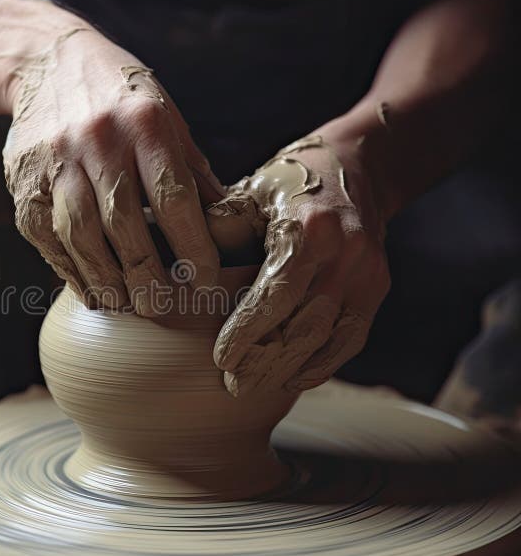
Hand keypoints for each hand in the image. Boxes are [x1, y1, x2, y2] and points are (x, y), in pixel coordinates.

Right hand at [2, 28, 221, 315]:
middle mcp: (98, 140)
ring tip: (126, 306)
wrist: (48, 64)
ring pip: (81, 235)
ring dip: (106, 281)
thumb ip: (194, 172)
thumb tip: (229, 226)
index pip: (174, 198)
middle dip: (148, 278)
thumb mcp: (167, 119)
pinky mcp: (25, 180)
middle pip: (125, 225)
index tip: (206, 283)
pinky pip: (48, 236)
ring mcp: (57, 161)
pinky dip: (71, 269)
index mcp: (145, 124)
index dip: (193, 248)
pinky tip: (91, 289)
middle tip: (163, 310)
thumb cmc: (122, 100)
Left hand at [208, 136, 389, 395]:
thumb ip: (220, 230)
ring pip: (328, 339)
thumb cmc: (288, 182)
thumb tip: (178, 267)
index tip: (221, 359)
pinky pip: (350, 338)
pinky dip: (323, 364)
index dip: (248, 332)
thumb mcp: (249, 194)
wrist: (355, 166)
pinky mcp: (378, 287)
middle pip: (303, 326)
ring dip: (290, 370)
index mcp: (311, 230)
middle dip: (266, 362)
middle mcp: (347, 255)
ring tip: (256, 389)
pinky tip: (295, 380)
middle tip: (233, 387)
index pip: (276, 295)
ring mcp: (368, 273)